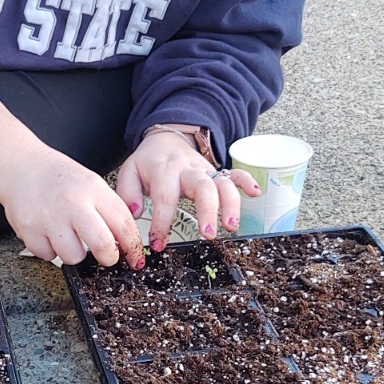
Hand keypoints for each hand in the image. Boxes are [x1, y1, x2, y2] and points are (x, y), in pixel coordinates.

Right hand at [0, 147, 144, 270]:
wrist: (20, 166)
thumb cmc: (58, 177)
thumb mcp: (90, 183)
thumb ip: (108, 210)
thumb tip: (124, 243)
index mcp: (92, 190)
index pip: (124, 225)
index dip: (133, 247)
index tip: (134, 257)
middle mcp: (72, 203)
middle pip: (102, 246)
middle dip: (109, 258)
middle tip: (106, 256)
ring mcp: (49, 218)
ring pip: (73, 256)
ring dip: (74, 253)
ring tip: (69, 237)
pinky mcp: (29, 230)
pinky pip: (48, 256)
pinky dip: (50, 250)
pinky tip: (49, 233)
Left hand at [115, 127, 260, 251]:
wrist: (165, 140)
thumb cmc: (148, 162)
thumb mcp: (130, 172)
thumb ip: (128, 192)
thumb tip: (135, 213)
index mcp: (164, 170)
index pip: (165, 197)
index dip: (162, 223)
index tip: (159, 244)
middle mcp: (188, 170)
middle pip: (202, 187)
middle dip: (207, 211)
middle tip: (208, 235)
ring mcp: (205, 171)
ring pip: (223, 183)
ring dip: (230, 204)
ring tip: (231, 226)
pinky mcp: (217, 172)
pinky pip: (236, 173)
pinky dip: (247, 181)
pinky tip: (255, 193)